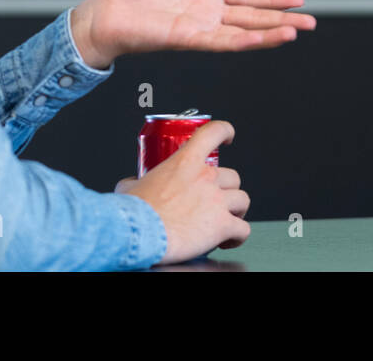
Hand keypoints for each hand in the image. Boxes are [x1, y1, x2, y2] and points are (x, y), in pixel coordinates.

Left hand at [70, 0, 315, 68]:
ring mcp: (201, 27)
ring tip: (298, 30)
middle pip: (254, 16)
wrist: (100, 11)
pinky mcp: (190, 38)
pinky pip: (226, 41)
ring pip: (246, 31)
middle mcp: (206, 13)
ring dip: (273, 31)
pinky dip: (249, 40)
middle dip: (283, 19)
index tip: (296, 1)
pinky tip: (269, 38)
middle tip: (310, 22)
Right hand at [115, 120, 250, 262]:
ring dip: (236, 210)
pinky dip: (238, 236)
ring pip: (242, 200)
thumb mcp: (129, 187)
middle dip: (227, 189)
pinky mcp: (222, 225)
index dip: (225, 131)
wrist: (137, 234)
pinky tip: (228, 241)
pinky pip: (243, 229)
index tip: (228, 137)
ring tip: (225, 221)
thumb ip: (135, 182)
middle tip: (215, 202)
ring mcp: (217, 201)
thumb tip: (132, 184)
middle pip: (232, 177)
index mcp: (185, 162)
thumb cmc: (132, 213)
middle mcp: (206, 177)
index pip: (214, 132)